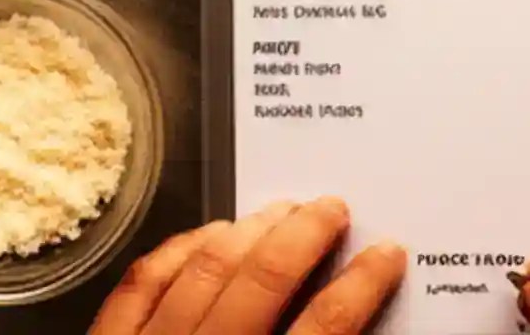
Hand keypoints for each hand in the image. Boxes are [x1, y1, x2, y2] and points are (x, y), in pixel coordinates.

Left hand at [89, 197, 405, 334]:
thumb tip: (351, 334)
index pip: (323, 330)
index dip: (361, 286)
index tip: (387, 255)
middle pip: (263, 281)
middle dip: (306, 233)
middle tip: (334, 207)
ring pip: (205, 270)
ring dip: (250, 229)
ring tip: (282, 209)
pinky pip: (142, 282)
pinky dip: (179, 249)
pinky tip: (209, 233)